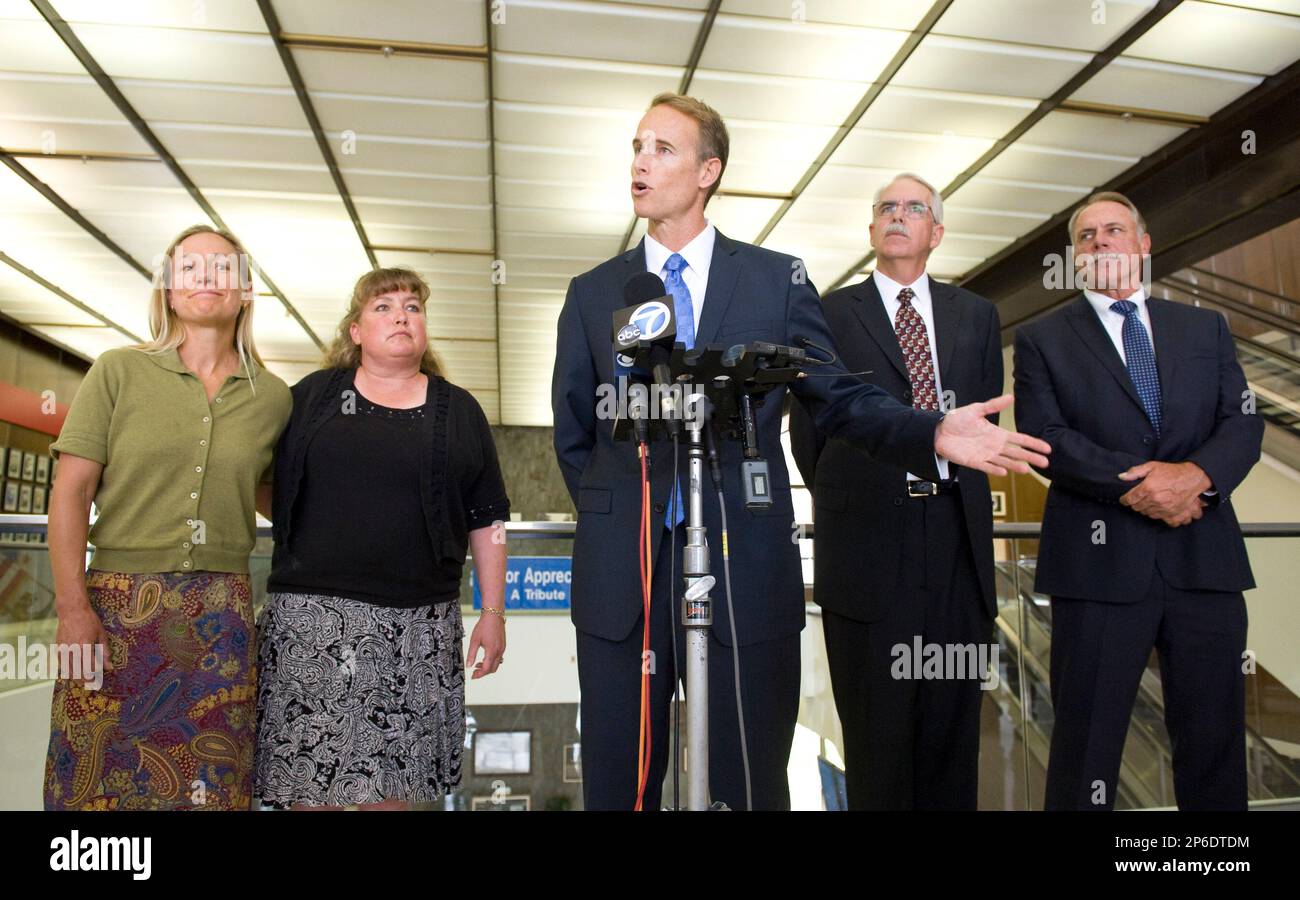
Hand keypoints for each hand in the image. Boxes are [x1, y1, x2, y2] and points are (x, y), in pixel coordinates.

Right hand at [54, 600, 112, 687]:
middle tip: (92, 684)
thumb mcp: (101, 635)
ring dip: (76, 678)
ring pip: (68, 672)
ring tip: (84, 680)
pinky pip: (62, 665)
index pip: (89, 669)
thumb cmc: (89, 621)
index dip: (94, 677)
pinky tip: (74, 672)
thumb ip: (105, 652)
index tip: (99, 681)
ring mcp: (63, 650)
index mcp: (85, 647)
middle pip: (78, 673)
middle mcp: (73, 650)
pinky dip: (68, 671)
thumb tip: (109, 667)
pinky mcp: (58, 649)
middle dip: (86, 681)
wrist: (72, 611)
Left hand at [465, 611, 505, 678]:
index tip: (473, 676)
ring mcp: (502, 648)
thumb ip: (471, 654)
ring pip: (496, 664)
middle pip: (493, 669)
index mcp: (492, 651)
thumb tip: (468, 666)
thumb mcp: (474, 641)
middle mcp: (499, 651)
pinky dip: (491, 661)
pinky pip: (499, 658)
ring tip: (478, 664)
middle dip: (483, 672)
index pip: (486, 669)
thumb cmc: (484, 626)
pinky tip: (484, 657)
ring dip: (488, 667)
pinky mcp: (503, 646)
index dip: (479, 674)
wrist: (494, 615)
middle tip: (474, 672)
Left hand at [934, 395, 1050, 476]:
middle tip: (1045, 463)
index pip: (1020, 439)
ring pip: (1004, 461)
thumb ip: (993, 405)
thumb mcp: (976, 409)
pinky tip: (1004, 471)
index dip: (1033, 443)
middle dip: (1030, 457)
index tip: (1047, 448)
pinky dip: (994, 469)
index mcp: (997, 433)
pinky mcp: (974, 462)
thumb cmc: (957, 420)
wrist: (939, 431)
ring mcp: (985, 454)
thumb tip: (1011, 396)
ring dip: (1015, 465)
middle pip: (1016, 453)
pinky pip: (986, 466)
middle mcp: (994, 445)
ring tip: (1026, 469)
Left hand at [1118, 461, 1210, 521]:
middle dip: (1135, 504)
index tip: (1124, 499)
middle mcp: (1155, 499)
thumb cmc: (1173, 472)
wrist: (1193, 478)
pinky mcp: (1172, 513)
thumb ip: (1135, 472)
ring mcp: (1164, 508)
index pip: (1130, 499)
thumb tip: (1122, 477)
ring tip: (1148, 502)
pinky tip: (1156, 508)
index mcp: (1148, 488)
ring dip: (1145, 509)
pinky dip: (1156, 514)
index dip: (1124, 500)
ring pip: (1147, 514)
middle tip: (1138, 499)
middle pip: (1137, 507)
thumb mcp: (1152, 466)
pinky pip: (1159, 519)